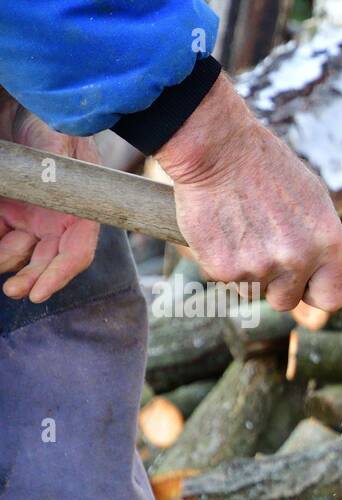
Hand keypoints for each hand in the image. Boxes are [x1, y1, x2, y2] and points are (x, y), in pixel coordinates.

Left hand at [0, 103, 100, 302]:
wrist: (20, 105)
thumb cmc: (47, 119)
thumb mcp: (58, 140)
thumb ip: (58, 168)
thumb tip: (56, 187)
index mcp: (77, 210)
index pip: (77, 253)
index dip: (59, 275)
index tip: (38, 293)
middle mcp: (54, 220)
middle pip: (46, 262)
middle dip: (29, 279)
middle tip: (12, 290)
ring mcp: (27, 217)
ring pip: (16, 254)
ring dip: (4, 261)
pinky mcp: (4, 211)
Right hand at [156, 75, 341, 312]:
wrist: (218, 148)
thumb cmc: (268, 168)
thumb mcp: (313, 200)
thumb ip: (320, 242)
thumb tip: (323, 271)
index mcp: (326, 244)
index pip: (332, 299)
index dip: (317, 293)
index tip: (307, 285)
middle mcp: (297, 260)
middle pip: (287, 301)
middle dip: (277, 284)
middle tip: (264, 252)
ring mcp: (259, 268)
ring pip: (254, 291)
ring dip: (249, 272)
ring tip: (243, 232)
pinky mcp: (224, 269)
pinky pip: (226, 280)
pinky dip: (222, 262)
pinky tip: (223, 230)